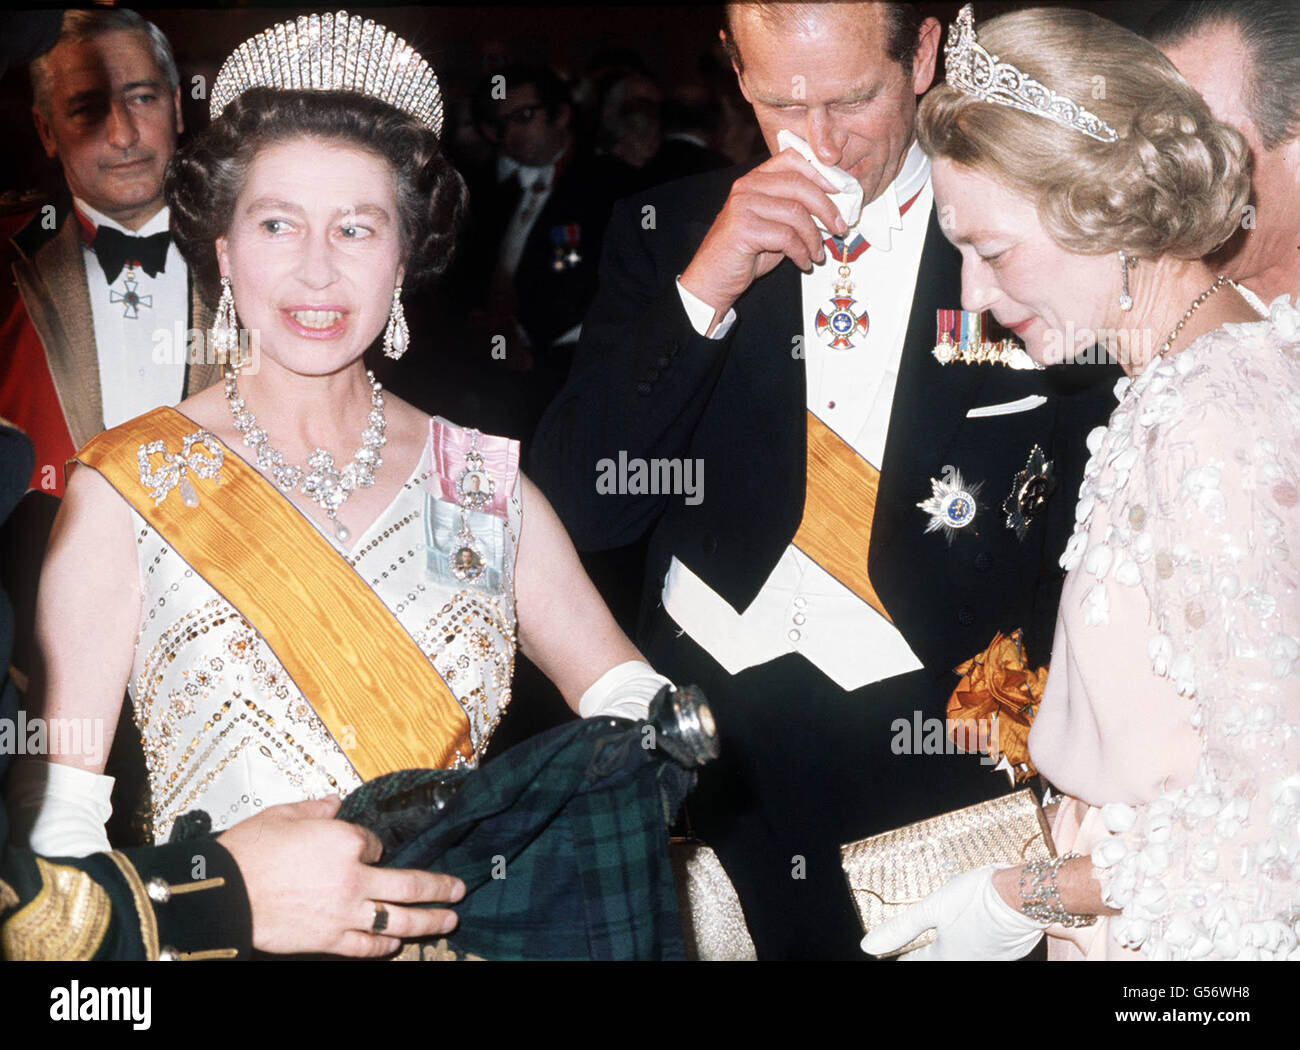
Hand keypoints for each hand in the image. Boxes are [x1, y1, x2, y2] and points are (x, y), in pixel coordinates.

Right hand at [217, 796, 465, 956]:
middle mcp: (353, 877)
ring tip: (448, 920)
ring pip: (398, 919)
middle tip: (459, 888)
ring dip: (429, 921)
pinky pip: (367, 946)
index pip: (376, 844)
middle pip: (409, 884)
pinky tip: (397, 945)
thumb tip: (334, 802)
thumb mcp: (283, 815)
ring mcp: (344, 912)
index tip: (369, 849)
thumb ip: (316, 809)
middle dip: (440, 887)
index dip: (375, 847)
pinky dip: (385, 947)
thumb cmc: (247, 852)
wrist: (221, 893)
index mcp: (345, 840)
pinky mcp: (329, 940)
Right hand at [678, 148, 846, 326]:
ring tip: (817, 253)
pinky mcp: (744, 228)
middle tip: (839, 227)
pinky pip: (786, 237)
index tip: (840, 192)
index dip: (822, 173)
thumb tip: (833, 207)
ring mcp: (743, 205)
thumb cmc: (744, 253)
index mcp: (755, 179)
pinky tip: (803, 262)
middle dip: (827, 207)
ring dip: (814, 237)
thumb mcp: (773, 224)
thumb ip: (795, 209)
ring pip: (796, 213)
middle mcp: (747, 186)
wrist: (712, 279)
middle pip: (800, 184)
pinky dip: (801, 252)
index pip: (793, 158)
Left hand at [861, 865, 1045, 960]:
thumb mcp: (932, 908)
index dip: (903, 957)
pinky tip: (973, 932)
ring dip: (951, 948)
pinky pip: (982, 950)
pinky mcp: (1007, 950)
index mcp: (945, 955)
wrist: (1022, 897)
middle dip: (927, 954)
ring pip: (962, 955)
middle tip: (916, 950)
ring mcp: (989, 957)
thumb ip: (901, 928)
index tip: (892, 957)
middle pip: (941, 959)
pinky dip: (972, 942)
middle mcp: (966, 961)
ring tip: (944, 939)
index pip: (916, 961)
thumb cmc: (975, 900)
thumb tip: (868, 946)